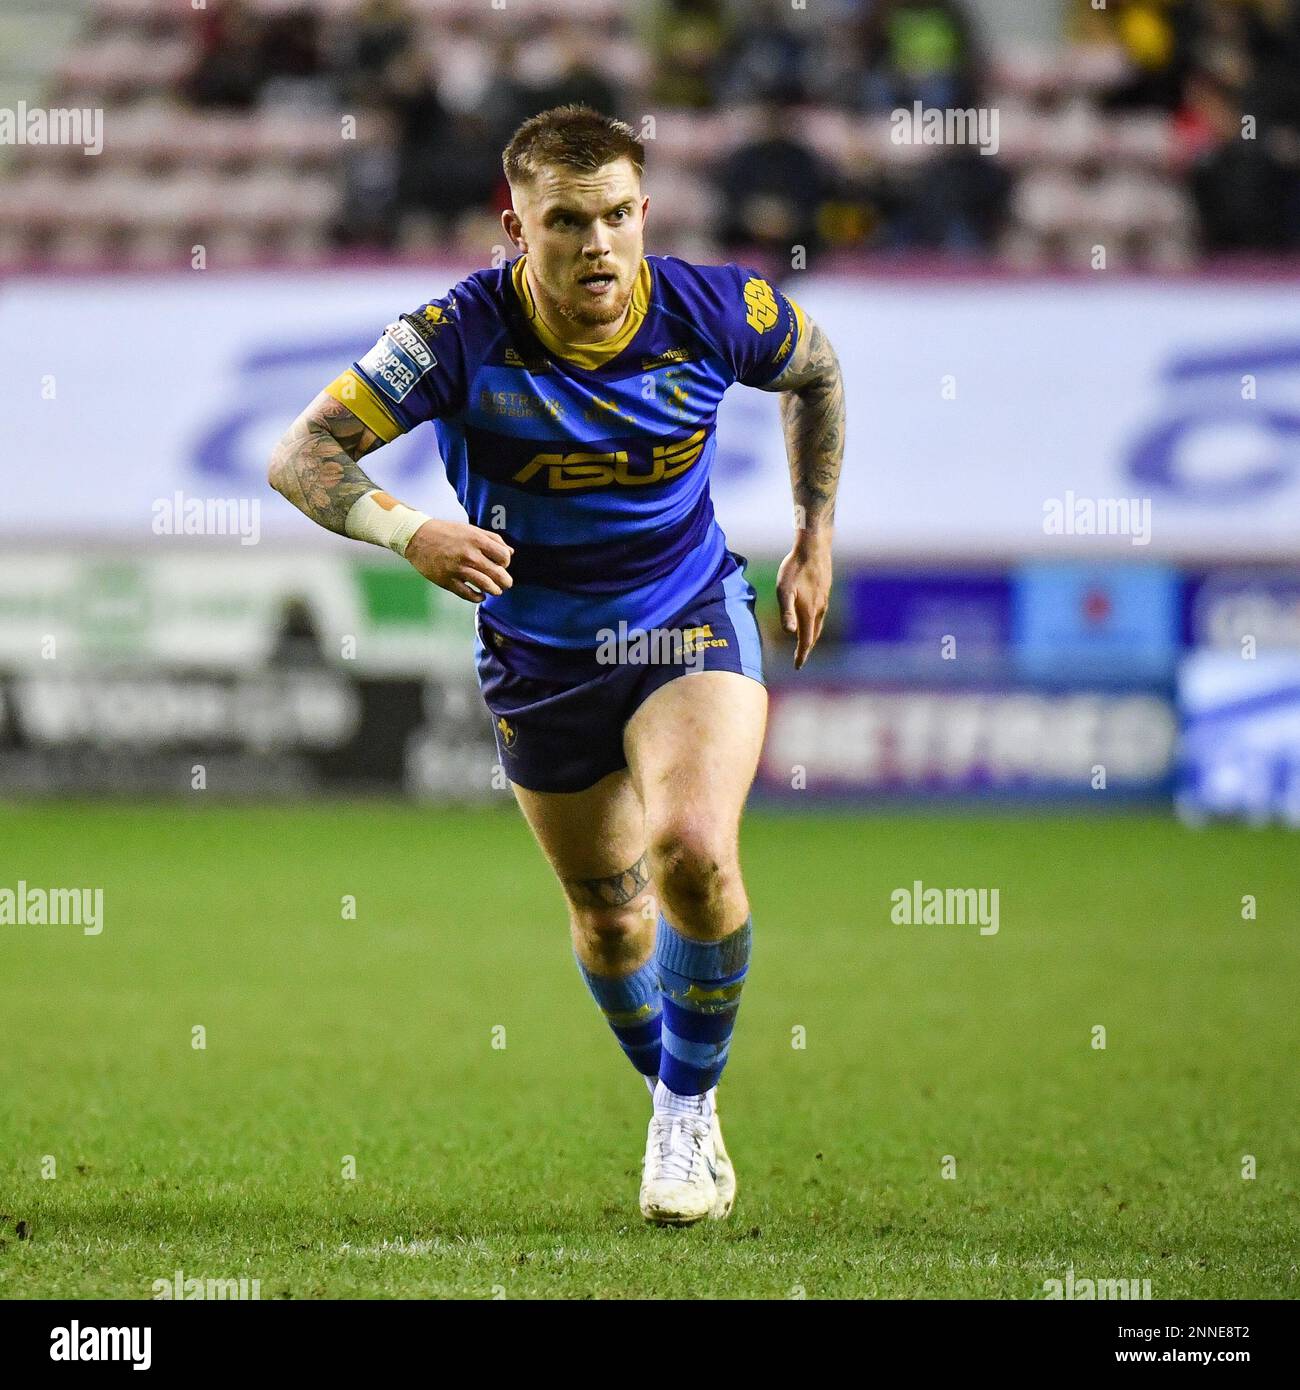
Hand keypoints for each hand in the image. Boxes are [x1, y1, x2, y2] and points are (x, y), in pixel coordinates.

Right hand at [404, 519, 512, 602]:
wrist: (417, 537)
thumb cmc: (446, 532)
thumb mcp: (471, 529)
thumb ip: (492, 539)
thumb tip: (510, 552)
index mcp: (477, 540)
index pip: (504, 557)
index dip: (506, 563)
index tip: (502, 565)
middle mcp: (469, 555)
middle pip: (498, 574)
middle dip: (506, 581)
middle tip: (505, 583)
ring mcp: (458, 569)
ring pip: (486, 586)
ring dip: (495, 591)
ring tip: (495, 590)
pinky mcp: (448, 581)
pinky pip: (469, 594)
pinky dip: (478, 597)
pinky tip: (480, 595)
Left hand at [776, 533, 831, 668]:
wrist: (814, 547)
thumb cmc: (794, 568)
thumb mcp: (784, 590)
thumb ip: (786, 612)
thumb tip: (789, 633)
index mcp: (809, 611)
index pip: (806, 640)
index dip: (801, 654)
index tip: (797, 666)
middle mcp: (820, 609)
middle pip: (814, 634)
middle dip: (807, 648)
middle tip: (800, 659)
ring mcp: (825, 599)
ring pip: (819, 623)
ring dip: (812, 635)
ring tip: (805, 642)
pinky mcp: (825, 591)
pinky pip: (821, 613)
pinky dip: (815, 622)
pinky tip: (811, 617)